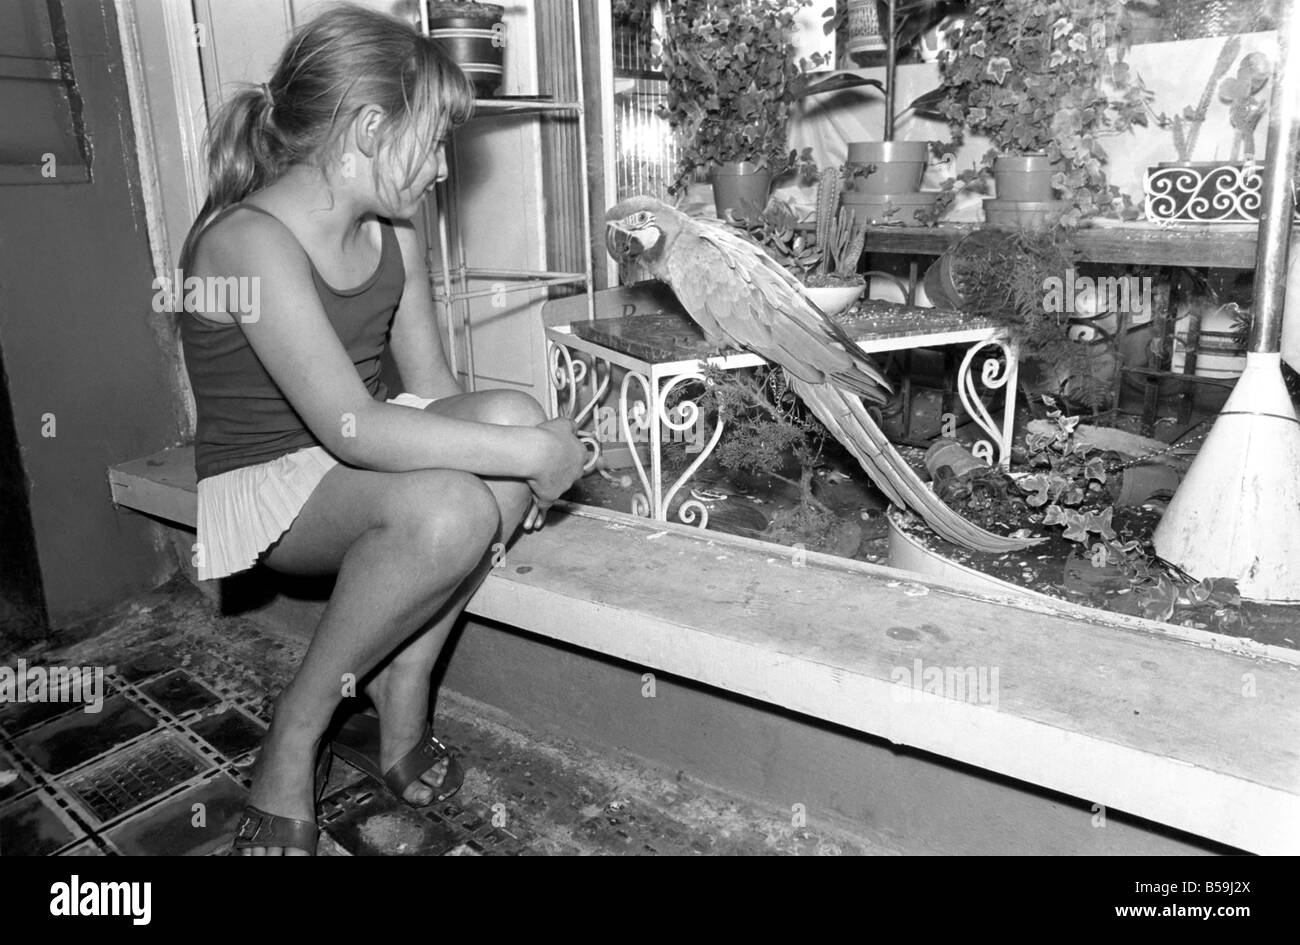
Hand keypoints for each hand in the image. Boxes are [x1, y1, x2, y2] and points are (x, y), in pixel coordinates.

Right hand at [523, 417, 587, 531]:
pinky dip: (538, 515)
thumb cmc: (548, 436)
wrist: (536, 452)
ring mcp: (564, 486)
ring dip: (546, 494)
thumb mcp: (562, 424)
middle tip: (546, 472)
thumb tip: (574, 424)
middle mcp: (575, 472)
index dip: (567, 456)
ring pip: (555, 491)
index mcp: (580, 454)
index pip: (578, 457)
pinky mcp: (550, 496)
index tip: (560, 457)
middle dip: (558, 475)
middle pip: (568, 475)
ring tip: (535, 495)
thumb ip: (570, 424)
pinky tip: (534, 523)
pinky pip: (544, 507)